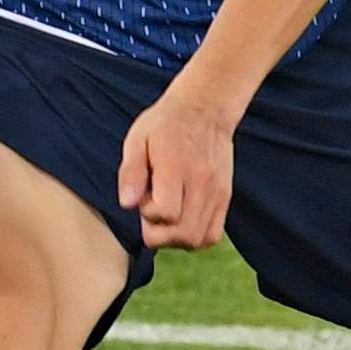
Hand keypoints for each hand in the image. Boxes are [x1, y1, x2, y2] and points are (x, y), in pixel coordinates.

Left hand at [117, 79, 237, 249]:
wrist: (204, 110)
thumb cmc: (165, 124)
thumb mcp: (138, 139)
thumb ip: (131, 172)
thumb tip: (126, 204)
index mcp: (175, 167)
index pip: (166, 213)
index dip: (148, 214)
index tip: (142, 198)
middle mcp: (200, 184)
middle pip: (184, 234)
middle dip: (159, 234)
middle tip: (150, 212)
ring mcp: (216, 193)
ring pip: (199, 239)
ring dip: (176, 238)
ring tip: (165, 217)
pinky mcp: (224, 198)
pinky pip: (213, 235)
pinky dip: (194, 237)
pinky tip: (180, 220)